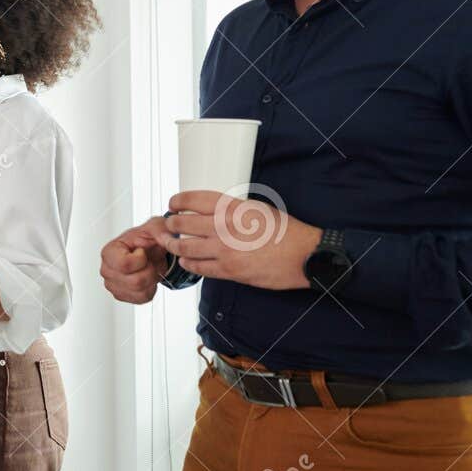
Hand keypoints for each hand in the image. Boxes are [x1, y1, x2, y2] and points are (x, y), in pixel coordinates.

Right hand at [99, 215, 168, 303]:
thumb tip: (166, 238)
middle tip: (150, 261)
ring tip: (149, 267)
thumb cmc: (146, 238)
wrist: (148, 250)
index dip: (141, 260)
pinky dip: (150, 288)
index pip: (124, 264)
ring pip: (140, 291)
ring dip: (151, 279)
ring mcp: (113, 285)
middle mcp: (107, 270)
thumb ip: (160, 230)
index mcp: (109, 252)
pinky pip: (143, 298)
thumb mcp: (155, 227)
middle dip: (150, 271)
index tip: (142, 251)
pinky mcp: (122, 295)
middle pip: (135, 281)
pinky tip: (147, 277)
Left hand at [156, 190, 320, 290]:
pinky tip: (186, 261)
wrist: (304, 256)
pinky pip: (199, 268)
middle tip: (168, 225)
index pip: (192, 200)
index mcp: (232, 207)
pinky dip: (189, 264)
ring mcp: (224, 251)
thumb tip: (212, 210)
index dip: (177, 202)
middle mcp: (224, 227)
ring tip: (170, 243)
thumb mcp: (257, 208)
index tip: (172, 204)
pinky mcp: (229, 271)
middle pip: (182, 224)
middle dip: (170, 225)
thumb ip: (232, 209)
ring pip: (185, 248)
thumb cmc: (285, 231)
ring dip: (173, 245)